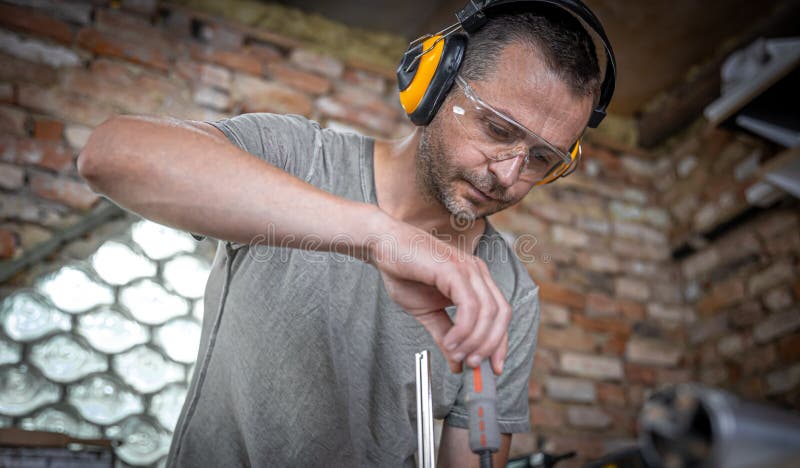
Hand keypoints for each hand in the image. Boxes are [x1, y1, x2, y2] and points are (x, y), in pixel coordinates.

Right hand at [366, 213, 510, 374]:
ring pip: (488, 312)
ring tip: (456, 353)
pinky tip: (450, 341)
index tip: (493, 369)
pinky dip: (463, 329)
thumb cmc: (404, 273)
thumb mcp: (428, 312)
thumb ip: (446, 336)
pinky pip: (469, 305)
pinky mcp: (452, 269)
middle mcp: (477, 273)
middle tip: (473, 365)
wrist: (382, 246)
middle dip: (490, 346)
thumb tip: (458, 365)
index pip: (501, 315)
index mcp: (476, 281)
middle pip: (501, 315)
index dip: (501, 344)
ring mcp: (467, 268)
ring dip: (474, 340)